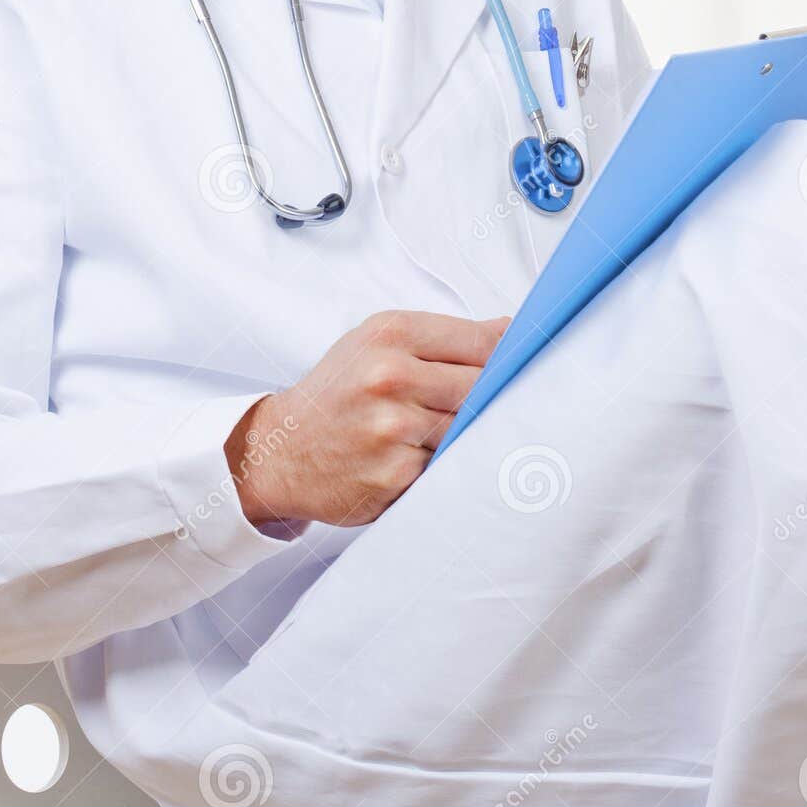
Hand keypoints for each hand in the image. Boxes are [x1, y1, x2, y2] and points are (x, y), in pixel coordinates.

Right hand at [225, 309, 510, 527]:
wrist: (282, 451)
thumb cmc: (337, 392)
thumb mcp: (377, 343)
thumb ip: (445, 337)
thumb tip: (513, 330)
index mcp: (390, 334)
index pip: (482, 343)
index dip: (509, 358)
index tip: (524, 367)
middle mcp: (390, 376)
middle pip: (482, 388)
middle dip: (493, 400)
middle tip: (497, 407)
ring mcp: (393, 429)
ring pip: (469, 430)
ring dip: (472, 435)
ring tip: (456, 433)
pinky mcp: (395, 476)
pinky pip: (447, 468)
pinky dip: (448, 466)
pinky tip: (429, 459)